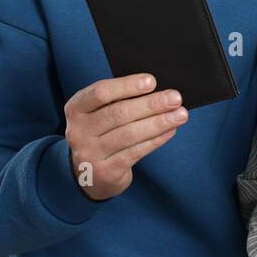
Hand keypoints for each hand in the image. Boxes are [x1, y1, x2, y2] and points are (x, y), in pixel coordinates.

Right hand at [63, 73, 188, 200]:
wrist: (89, 175)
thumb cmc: (102, 133)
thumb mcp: (99, 114)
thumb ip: (120, 101)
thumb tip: (158, 90)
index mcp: (75, 109)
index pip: (100, 93)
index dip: (127, 85)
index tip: (152, 81)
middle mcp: (77, 131)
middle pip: (118, 113)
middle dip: (151, 104)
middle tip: (175, 98)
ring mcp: (89, 153)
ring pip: (129, 134)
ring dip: (159, 123)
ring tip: (180, 115)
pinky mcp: (104, 171)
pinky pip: (135, 152)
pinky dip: (156, 140)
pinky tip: (170, 131)